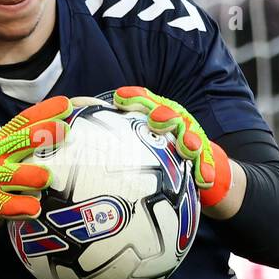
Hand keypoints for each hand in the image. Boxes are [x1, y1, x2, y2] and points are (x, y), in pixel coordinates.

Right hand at [0, 96, 71, 278]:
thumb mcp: (13, 155)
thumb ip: (36, 142)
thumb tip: (71, 126)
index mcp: (3, 140)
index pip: (24, 121)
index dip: (44, 111)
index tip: (67, 105)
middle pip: (17, 141)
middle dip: (40, 134)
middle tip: (63, 130)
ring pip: (11, 175)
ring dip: (30, 175)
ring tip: (46, 177)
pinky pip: (5, 206)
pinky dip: (20, 207)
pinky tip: (35, 209)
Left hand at [113, 86, 230, 207]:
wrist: (198, 172)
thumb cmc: (157, 158)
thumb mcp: (134, 150)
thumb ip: (109, 145)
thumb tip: (71, 145)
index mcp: (154, 117)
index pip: (143, 103)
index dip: (133, 99)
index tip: (121, 99)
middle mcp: (174, 124)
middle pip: (170, 114)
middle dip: (164, 115)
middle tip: (157, 121)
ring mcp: (193, 140)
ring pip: (192, 136)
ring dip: (190, 140)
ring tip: (187, 147)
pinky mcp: (207, 159)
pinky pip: (208, 165)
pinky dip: (206, 171)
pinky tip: (204, 180)